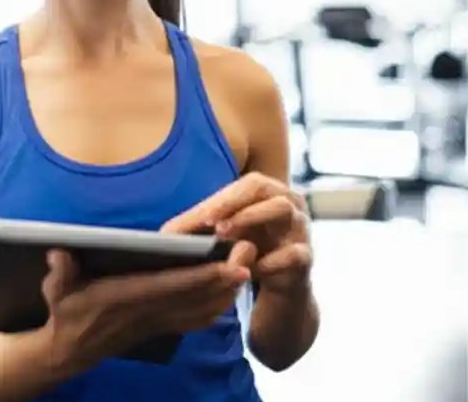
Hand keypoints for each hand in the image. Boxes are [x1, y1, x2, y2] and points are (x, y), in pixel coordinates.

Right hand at [35, 241, 256, 375]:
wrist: (70, 350)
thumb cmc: (65, 312)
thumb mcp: (55, 290)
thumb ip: (60, 270)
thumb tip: (58, 251)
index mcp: (125, 298)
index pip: (173, 286)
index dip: (204, 276)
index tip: (232, 264)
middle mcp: (148, 312)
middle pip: (197, 296)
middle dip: (226, 277)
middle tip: (251, 252)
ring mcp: (158, 323)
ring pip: (203, 310)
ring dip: (227, 291)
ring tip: (247, 266)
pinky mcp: (162, 328)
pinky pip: (197, 320)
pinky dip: (217, 307)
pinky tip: (230, 292)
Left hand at [161, 172, 312, 295]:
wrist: (280, 283)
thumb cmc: (249, 248)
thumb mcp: (223, 236)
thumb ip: (196, 230)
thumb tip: (160, 236)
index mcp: (267, 192)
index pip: (247, 185)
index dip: (224, 199)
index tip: (202, 218)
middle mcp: (288, 202)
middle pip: (266, 189)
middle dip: (237, 205)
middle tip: (213, 226)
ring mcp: (301, 228)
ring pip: (285, 210)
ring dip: (253, 221)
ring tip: (229, 241)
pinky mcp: (306, 257)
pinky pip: (296, 253)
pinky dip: (273, 261)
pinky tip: (252, 270)